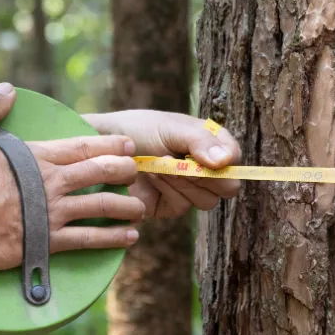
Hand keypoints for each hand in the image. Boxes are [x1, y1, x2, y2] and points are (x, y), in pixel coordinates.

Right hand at [0, 84, 145, 269]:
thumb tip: (7, 88)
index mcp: (36, 157)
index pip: (81, 147)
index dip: (108, 144)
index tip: (128, 144)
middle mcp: (51, 183)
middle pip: (99, 172)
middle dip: (123, 170)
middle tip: (137, 171)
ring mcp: (52, 212)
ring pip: (101, 206)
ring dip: (125, 206)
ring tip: (140, 207)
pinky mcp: (47, 240)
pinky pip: (88, 239)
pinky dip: (112, 238)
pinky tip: (130, 237)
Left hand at [84, 110, 240, 218]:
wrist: (99, 149)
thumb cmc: (136, 130)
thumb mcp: (170, 127)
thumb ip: (199, 140)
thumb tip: (227, 160)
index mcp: (207, 143)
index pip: (234, 156)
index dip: (227, 160)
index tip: (209, 157)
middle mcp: (202, 168)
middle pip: (228, 186)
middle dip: (205, 176)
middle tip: (180, 162)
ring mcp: (188, 190)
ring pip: (207, 201)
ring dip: (183, 182)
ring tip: (160, 165)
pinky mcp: (169, 207)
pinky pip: (182, 207)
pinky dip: (168, 191)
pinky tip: (152, 178)